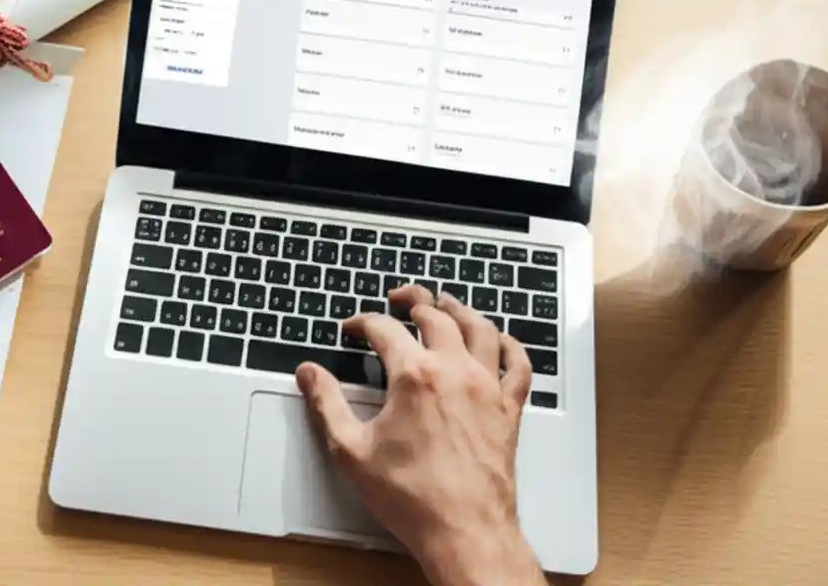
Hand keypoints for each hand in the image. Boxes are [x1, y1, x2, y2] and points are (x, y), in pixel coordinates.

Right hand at [295, 286, 540, 585]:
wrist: (464, 530)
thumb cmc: (412, 496)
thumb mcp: (351, 450)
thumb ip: (326, 404)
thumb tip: (309, 374)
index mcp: (413, 376)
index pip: (384, 329)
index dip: (363, 322)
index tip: (353, 328)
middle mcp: (454, 371)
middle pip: (435, 316)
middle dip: (413, 300)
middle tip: (399, 298)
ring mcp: (487, 387)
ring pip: (480, 329)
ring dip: (460, 310)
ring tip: (446, 302)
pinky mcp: (508, 409)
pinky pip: (518, 364)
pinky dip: (510, 345)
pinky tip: (500, 341)